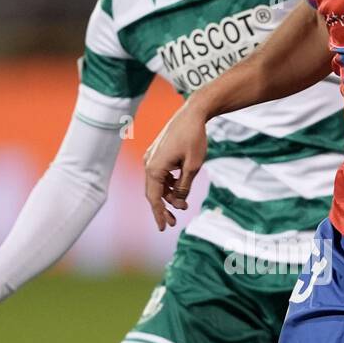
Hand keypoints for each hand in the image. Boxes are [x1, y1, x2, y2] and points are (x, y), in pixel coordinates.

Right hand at [143, 99, 207, 229]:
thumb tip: (178, 202)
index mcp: (155, 168)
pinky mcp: (157, 153)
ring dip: (168, 196)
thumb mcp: (193, 167)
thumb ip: (184, 187)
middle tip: (174, 222)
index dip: (159, 214)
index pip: (154, 198)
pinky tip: (179, 188)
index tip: (164, 228)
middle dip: (163, 208)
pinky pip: (159, 174)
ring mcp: (151, 157)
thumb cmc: (194, 138)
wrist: (192, 114)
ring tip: (183, 205)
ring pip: (157, 184)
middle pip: (153, 193)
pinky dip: (168, 184)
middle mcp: (149, 163)